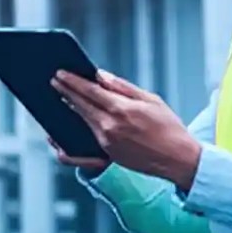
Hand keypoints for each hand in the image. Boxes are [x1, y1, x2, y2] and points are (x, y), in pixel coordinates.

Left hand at [51, 69, 201, 191]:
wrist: (177, 159)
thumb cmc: (168, 127)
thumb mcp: (150, 99)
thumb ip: (123, 87)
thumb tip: (101, 76)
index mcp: (121, 109)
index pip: (89, 91)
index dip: (72, 81)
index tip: (60, 73)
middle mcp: (110, 126)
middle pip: (80, 105)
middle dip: (66, 92)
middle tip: (54, 81)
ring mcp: (107, 142)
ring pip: (82, 120)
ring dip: (70, 107)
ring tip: (62, 96)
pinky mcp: (108, 153)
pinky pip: (87, 136)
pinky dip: (78, 125)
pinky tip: (72, 120)